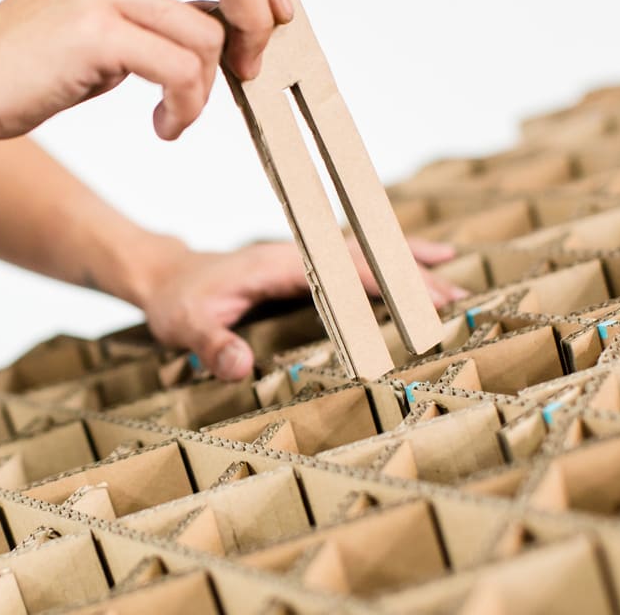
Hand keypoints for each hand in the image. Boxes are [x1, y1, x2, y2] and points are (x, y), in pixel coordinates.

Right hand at [0, 0, 291, 142]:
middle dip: (262, 17)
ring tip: (179, 111)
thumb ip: (160, 6)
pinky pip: (182, 70)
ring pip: (210, 32)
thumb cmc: (30, 60)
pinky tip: (164, 125)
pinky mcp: (95, 33)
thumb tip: (233, 23)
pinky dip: (187, 108)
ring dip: (210, 87)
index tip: (274, 16)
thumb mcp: (103, 15)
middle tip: (251, 66)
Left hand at [138, 239, 467, 380]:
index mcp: (275, 263)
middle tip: (456, 297)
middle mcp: (293, 252)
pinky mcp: (300, 267)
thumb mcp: (185, 327)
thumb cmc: (176, 302)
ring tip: (452, 281)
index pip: (339, 269)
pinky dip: (384, 267)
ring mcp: (299, 256)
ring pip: (362, 255)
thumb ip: (212, 346)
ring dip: (405, 266)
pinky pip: (350, 263)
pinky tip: (410, 273)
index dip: (380, 283)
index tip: (419, 299)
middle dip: (409, 274)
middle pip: (362, 257)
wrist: (164, 277)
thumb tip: (241, 368)